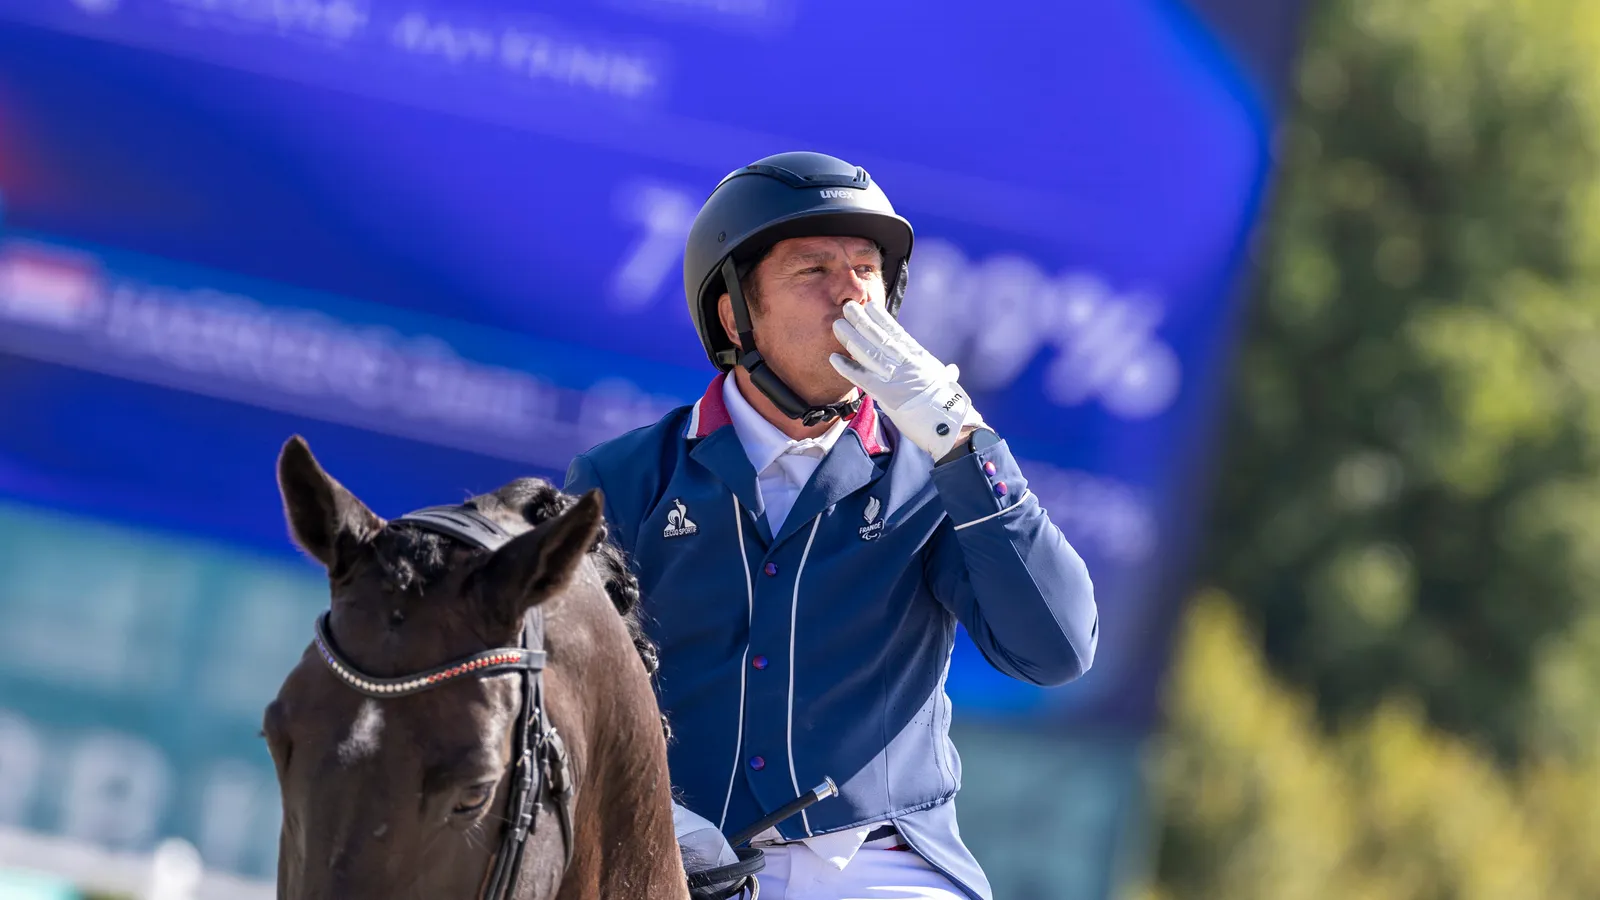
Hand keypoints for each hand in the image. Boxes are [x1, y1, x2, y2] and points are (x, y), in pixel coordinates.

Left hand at [829, 298, 984, 458]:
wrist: (951, 424)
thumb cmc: (951, 405)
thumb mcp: (948, 383)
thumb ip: (945, 374)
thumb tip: (952, 371)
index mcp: (920, 358)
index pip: (898, 333)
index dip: (883, 318)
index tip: (871, 305)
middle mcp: (906, 363)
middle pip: (880, 338)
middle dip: (862, 321)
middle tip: (848, 307)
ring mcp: (896, 377)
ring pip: (869, 353)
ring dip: (851, 338)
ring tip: (837, 324)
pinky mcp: (887, 395)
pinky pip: (862, 378)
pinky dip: (847, 368)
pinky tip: (834, 358)